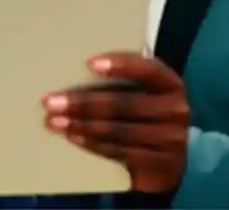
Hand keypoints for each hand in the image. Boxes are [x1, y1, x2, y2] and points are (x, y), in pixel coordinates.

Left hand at [41, 52, 188, 193]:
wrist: (167, 165)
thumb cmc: (145, 118)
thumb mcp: (143, 96)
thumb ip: (122, 84)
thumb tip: (73, 75)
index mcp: (170, 84)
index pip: (148, 69)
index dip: (120, 65)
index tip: (89, 63)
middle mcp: (176, 110)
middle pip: (124, 104)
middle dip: (83, 102)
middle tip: (51, 102)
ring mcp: (172, 140)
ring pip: (118, 130)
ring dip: (81, 125)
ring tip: (54, 121)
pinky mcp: (161, 165)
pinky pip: (120, 152)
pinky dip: (93, 144)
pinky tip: (73, 137)